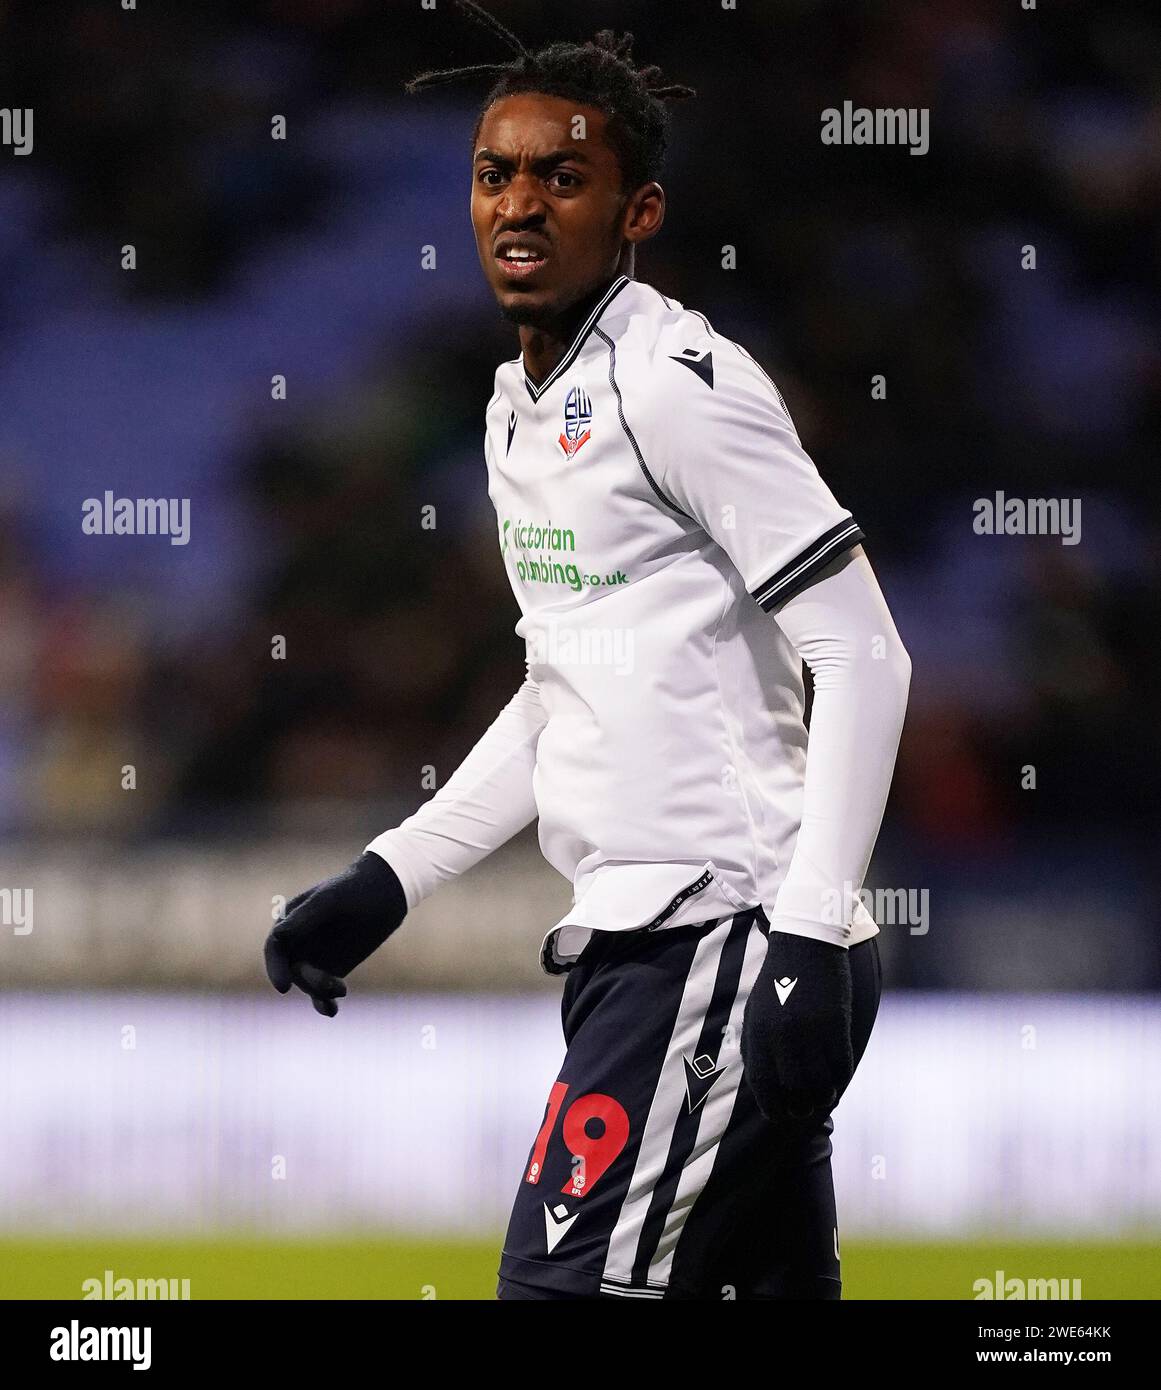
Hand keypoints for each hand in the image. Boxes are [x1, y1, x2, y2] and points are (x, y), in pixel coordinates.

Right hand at [264, 852, 407, 1016]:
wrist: (386, 893)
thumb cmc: (355, 889)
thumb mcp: (330, 899)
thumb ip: (305, 917)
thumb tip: (278, 936)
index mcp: (289, 921)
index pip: (275, 949)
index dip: (275, 969)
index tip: (283, 987)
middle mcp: (298, 942)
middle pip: (291, 971)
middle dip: (308, 981)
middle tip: (335, 985)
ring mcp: (315, 958)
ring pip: (308, 984)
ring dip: (321, 991)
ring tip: (342, 989)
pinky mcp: (334, 970)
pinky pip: (322, 993)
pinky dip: (324, 1004)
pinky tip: (331, 1011)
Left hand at [741, 928, 854, 1125]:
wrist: (806, 943)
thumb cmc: (779, 980)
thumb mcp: (757, 1011)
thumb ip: (756, 1045)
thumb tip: (761, 1083)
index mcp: (757, 1032)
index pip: (762, 1084)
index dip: (772, 1107)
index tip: (780, 1115)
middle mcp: (781, 1037)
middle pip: (793, 1090)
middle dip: (798, 1106)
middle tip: (803, 1107)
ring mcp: (810, 1032)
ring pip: (819, 1084)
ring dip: (822, 1096)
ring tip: (822, 1094)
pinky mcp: (835, 1026)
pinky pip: (841, 1066)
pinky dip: (839, 1079)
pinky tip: (836, 1079)